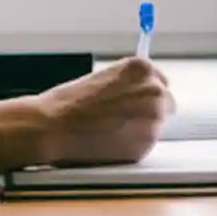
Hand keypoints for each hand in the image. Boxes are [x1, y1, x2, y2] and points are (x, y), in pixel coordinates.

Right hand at [36, 57, 173, 164]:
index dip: (145, 93)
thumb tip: (141, 93)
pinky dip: (131, 146)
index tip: (136, 100)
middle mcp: (154, 91)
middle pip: (163, 103)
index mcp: (142, 69)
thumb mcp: (104, 78)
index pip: (160, 81)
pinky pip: (144, 145)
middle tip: (120, 118)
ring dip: (139, 129)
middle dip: (146, 111)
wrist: (53, 127)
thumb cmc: (70, 102)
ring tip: (108, 130)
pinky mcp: (145, 145)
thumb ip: (129, 83)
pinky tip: (108, 142)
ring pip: (154, 126)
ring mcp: (152, 119)